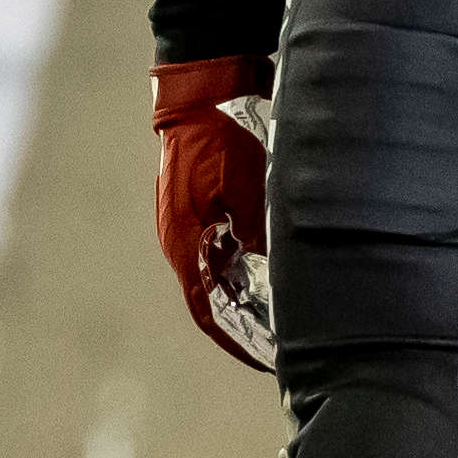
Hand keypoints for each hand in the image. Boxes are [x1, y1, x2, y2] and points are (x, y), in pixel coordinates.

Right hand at [153, 56, 275, 368]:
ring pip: (216, 273)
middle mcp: (180, 240)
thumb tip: (271, 273)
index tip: (262, 359)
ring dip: (242, 293)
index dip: (235, 337)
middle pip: (212, 295)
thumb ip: (258, 233)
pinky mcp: (196, 208)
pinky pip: (217, 250)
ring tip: (277, 314)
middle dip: (243, 321)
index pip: (208, 309)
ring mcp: (185, 224)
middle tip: (277, 343)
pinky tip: (265, 270)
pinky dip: (240, 267)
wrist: (200, 97)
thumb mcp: (248, 189)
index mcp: (186, 242)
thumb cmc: (222, 141)